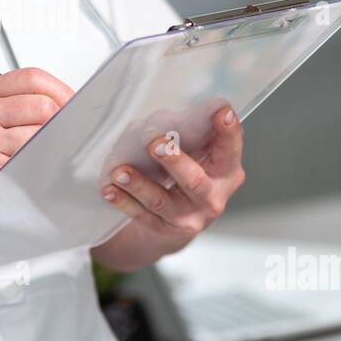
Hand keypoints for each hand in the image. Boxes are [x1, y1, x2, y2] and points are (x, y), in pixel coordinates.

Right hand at [0, 67, 73, 219]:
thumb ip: (24, 99)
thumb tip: (70, 102)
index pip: (33, 78)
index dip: (60, 91)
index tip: (70, 105)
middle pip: (43, 106)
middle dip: (57, 121)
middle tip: (57, 133)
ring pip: (42, 133)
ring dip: (48, 144)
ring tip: (37, 151)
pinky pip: (33, 158)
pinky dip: (40, 162)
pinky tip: (29, 165)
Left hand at [99, 105, 245, 239]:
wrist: (178, 218)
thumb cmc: (188, 171)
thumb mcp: (198, 152)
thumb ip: (191, 134)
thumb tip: (163, 119)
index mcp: (226, 171)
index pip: (230, 149)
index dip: (228, 131)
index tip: (222, 111)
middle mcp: (212, 196)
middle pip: (194, 181)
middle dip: (174, 161)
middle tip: (155, 143)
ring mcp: (189, 217)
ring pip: (161, 201)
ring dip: (139, 185)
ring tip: (120, 172)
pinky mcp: (164, 229)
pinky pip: (141, 215)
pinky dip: (124, 201)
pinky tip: (110, 190)